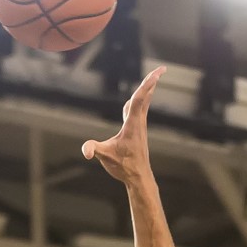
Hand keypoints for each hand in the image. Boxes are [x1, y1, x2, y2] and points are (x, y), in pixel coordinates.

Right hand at [82, 66, 163, 183]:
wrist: (138, 177)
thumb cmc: (124, 166)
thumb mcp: (105, 156)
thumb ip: (93, 150)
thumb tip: (85, 151)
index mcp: (132, 124)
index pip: (140, 99)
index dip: (147, 84)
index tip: (157, 73)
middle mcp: (139, 123)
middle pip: (146, 97)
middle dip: (152, 82)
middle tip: (161, 69)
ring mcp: (140, 127)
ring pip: (144, 103)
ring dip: (148, 90)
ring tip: (153, 78)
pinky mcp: (138, 131)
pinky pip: (140, 110)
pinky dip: (141, 100)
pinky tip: (138, 98)